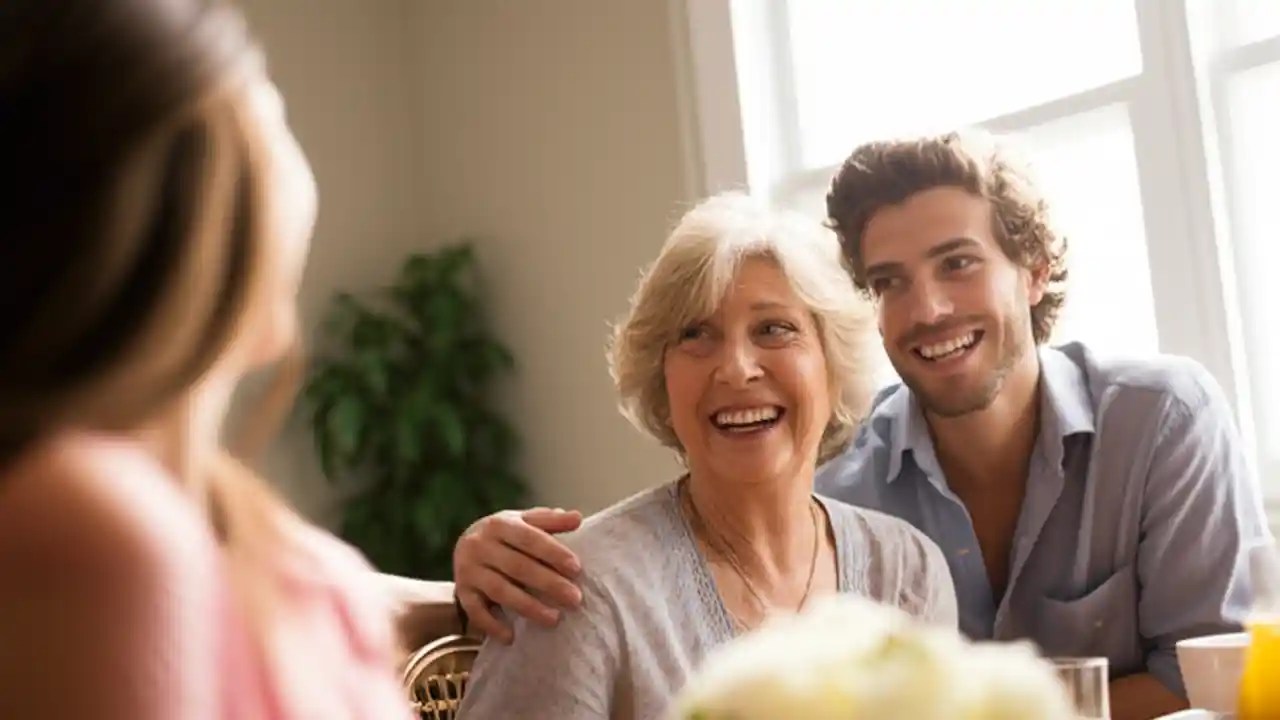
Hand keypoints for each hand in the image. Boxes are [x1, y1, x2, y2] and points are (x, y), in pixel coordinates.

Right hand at [453, 507, 583, 643]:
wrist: (464, 545)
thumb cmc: (505, 535)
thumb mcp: (524, 522)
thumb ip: (550, 521)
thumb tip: (577, 518)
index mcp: (499, 524)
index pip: (529, 538)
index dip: (553, 553)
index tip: (576, 568)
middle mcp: (480, 545)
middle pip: (518, 566)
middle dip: (548, 583)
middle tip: (575, 599)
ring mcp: (468, 570)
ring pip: (500, 590)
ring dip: (528, 607)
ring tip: (554, 619)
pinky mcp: (461, 592)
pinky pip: (476, 611)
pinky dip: (492, 625)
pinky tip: (511, 637)